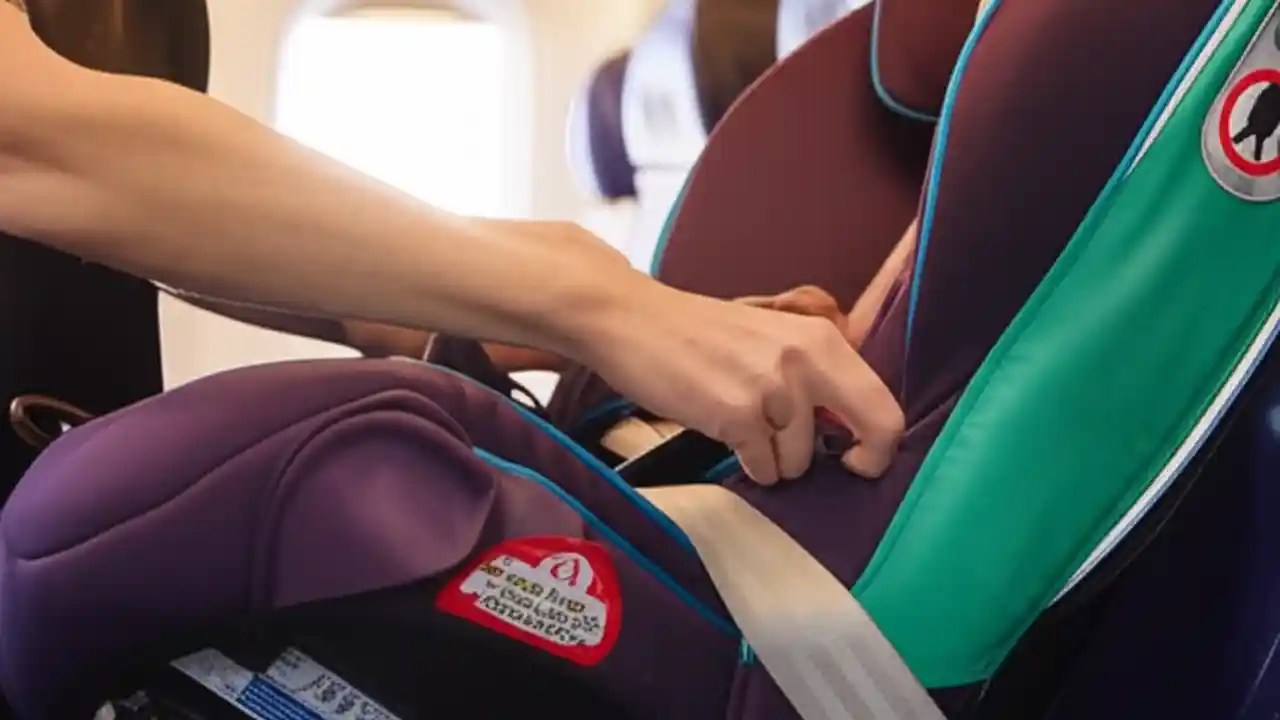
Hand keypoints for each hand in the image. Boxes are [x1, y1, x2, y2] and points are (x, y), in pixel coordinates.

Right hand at [568, 278, 904, 484]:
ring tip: (744, 429)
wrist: (631, 320)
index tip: (857, 456)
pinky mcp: (736, 414)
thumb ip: (813, 373)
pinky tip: (726, 437)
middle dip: (859, 461)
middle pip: (874, 432)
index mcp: (822, 338)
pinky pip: (763, 468)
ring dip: (775, 460)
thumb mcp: (772, 338)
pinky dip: (749, 465)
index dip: (881, 444)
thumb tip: (850, 429)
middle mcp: (806, 359)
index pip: (886, 404)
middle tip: (834, 467)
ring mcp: (772, 387)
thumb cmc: (699, 336)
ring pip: (801, 461)